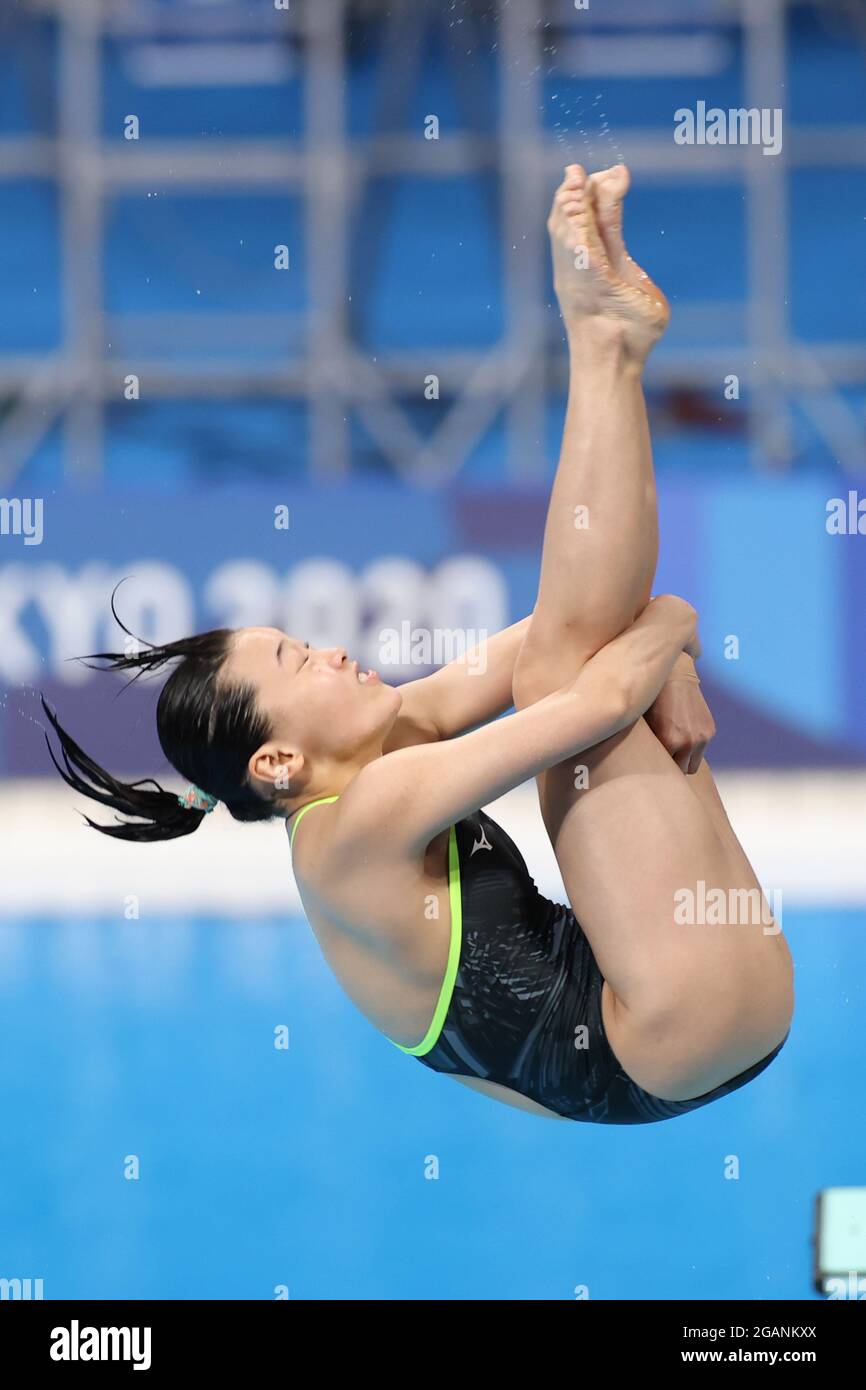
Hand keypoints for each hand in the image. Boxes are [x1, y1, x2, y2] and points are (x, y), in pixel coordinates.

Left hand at [645, 655, 715, 773]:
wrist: (675, 675)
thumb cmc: (652, 698)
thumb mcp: (645, 724)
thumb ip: (649, 746)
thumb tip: (640, 763)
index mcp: (670, 741)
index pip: (665, 770)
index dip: (657, 764)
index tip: (652, 758)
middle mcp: (689, 742)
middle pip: (681, 771)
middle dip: (672, 764)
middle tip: (663, 753)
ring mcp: (702, 737)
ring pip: (693, 764)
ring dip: (684, 758)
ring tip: (673, 745)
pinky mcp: (710, 730)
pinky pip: (701, 749)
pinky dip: (693, 746)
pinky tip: (682, 733)